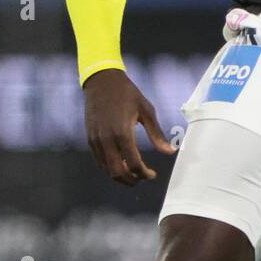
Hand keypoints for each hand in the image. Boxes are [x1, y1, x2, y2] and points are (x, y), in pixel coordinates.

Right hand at [83, 68, 175, 185]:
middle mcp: (106, 139)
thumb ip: (157, 134)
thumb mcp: (146, 111)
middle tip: (143, 177)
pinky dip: (110, 167)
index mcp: (122, 133)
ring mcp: (96, 140)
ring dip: (120, 176)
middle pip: (118, 172)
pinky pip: (99, 160)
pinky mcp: (90, 138)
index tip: (152, 174)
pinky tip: (121, 163)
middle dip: (132, 180)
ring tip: (133, 173)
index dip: (144, 174)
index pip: (134, 164)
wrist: (101, 80)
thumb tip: (170, 152)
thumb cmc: (127, 93)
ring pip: (106, 169)